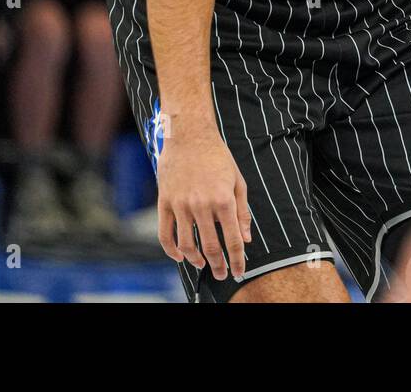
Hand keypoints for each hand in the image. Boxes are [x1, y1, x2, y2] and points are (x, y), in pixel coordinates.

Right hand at [156, 124, 252, 281]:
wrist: (190, 135)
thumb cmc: (218, 157)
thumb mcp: (238, 182)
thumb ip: (242, 212)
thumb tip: (246, 238)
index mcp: (224, 200)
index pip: (233, 240)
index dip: (237, 260)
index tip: (239, 271)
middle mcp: (202, 205)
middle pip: (211, 247)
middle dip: (218, 266)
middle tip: (222, 275)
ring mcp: (181, 205)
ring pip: (187, 245)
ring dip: (196, 260)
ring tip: (202, 265)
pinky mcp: (165, 202)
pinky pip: (165, 234)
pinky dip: (171, 250)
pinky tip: (180, 256)